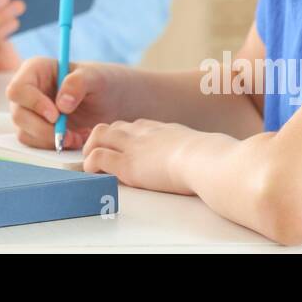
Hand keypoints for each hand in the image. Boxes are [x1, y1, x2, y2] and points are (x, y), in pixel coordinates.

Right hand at [5, 57, 135, 150]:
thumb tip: (61, 104)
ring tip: (79, 137)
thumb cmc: (101, 82)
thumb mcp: (96, 78)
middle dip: (44, 129)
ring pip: (24, 133)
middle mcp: (27, 91)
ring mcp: (29, 112)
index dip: (33, 103)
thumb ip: (78, 84)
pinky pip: (35, 144)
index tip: (56, 115)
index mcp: (35, 70)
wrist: (109, 101)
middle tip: (70, 135)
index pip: (18, 89)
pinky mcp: (35, 130)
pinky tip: (76, 139)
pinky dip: (55, 146)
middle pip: (18, 114)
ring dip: (51, 140)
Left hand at [82, 119, 199, 193]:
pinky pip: (98, 158)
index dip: (122, 136)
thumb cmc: (212, 158)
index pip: (133, 126)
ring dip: (90, 148)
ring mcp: (133, 147)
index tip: (120, 147)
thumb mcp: (200, 146)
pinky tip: (92, 174)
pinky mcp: (128, 164)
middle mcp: (143, 133)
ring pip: (98, 135)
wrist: (207, 160)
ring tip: (89, 164)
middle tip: (96, 153)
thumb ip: (193, 150)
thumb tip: (206, 158)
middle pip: (111, 126)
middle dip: (100, 138)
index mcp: (160, 129)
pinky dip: (90, 165)